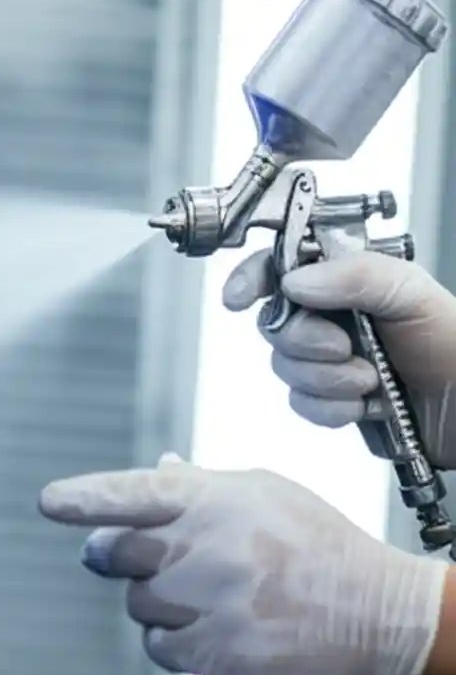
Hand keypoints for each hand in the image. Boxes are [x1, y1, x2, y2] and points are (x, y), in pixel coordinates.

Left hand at [38, 454, 448, 674]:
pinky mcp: (217, 651)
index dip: (88, 498)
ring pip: (136, 602)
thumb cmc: (314, 543)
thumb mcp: (264, 493)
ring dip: (156, 599)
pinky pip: (157, 646)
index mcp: (213, 499)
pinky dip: (172, 639)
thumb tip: (157, 465)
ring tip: (209, 593)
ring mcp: (210, 602)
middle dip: (114, 554)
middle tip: (139, 556)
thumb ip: (200, 485)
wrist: (378, 615)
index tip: (49, 502)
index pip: (135, 493)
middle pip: (115, 553)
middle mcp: (205, 547)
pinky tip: (212, 625)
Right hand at [224, 249, 455, 467]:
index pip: (282, 266)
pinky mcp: (329, 398)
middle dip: (306, 342)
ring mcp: (328, 359)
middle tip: (344, 347)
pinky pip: (300, 403)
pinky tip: (362, 406)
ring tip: (368, 381)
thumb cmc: (453, 345)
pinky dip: (330, 408)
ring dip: (326, 379)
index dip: (253, 277)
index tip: (240, 297)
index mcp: (346, 280)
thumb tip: (293, 282)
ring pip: (284, 367)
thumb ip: (356, 276)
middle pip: (275, 323)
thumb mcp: (412, 294)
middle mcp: (330, 316)